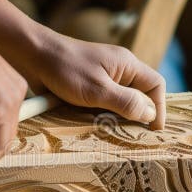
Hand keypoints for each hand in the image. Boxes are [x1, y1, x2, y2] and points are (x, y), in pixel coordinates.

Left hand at [17, 27, 166, 129]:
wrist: (32, 55)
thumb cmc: (65, 68)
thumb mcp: (97, 89)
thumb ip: (125, 102)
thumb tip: (150, 115)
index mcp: (126, 64)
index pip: (156, 85)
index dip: (159, 108)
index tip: (154, 130)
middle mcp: (117, 69)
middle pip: (139, 94)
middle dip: (138, 115)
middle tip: (133, 136)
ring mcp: (101, 76)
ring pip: (120, 100)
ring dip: (118, 117)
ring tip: (114, 133)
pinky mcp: (86, 84)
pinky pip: (102, 102)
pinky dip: (102, 114)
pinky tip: (94, 125)